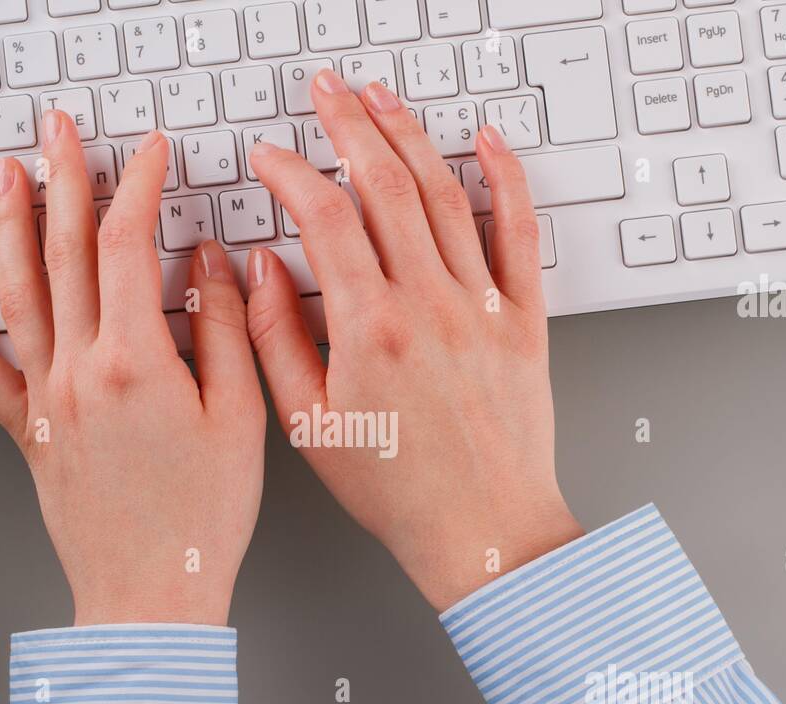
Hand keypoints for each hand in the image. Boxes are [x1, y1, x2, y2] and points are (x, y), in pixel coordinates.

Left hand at [0, 112, 264, 625]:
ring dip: (12, 227)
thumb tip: (208, 266)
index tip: (148, 155)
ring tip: (8, 176)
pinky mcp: (30, 431)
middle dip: (66, 180)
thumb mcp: (240, 418)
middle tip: (62, 133)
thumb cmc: (203, 522)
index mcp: (135, 364)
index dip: (136, 188)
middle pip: (64, 254)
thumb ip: (223, 332)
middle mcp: (78, 372)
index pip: (125, 247)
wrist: (151, 597)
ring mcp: (46, 401)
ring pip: (19, 294)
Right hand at [246, 71, 582, 610]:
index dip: (289, 172)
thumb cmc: (399, 492)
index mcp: (371, 328)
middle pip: (384, 184)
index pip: (322, 216)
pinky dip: (503, 178)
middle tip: (326, 93)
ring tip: (381, 101)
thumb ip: (276, 340)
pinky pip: (518, 231)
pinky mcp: (523, 318)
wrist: (483, 529)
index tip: (269, 158)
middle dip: (348, 125)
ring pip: (443, 193)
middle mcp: (430, 303)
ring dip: (409, 135)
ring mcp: (482, 305)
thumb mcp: (309, 425)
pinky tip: (486, 143)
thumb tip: (263, 271)